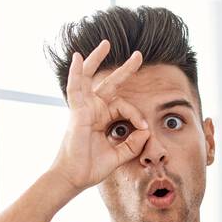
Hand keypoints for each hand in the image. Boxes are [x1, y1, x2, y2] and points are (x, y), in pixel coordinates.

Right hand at [49, 39, 151, 193]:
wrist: (74, 178)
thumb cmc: (91, 168)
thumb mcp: (119, 156)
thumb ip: (133, 144)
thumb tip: (147, 131)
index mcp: (103, 119)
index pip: (125, 107)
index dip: (137, 115)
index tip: (144, 128)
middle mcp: (93, 110)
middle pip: (109, 84)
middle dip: (125, 70)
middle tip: (138, 55)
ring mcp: (84, 109)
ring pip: (89, 78)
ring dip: (96, 59)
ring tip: (106, 43)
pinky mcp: (77, 112)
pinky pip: (75, 88)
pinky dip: (75, 73)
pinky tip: (78, 58)